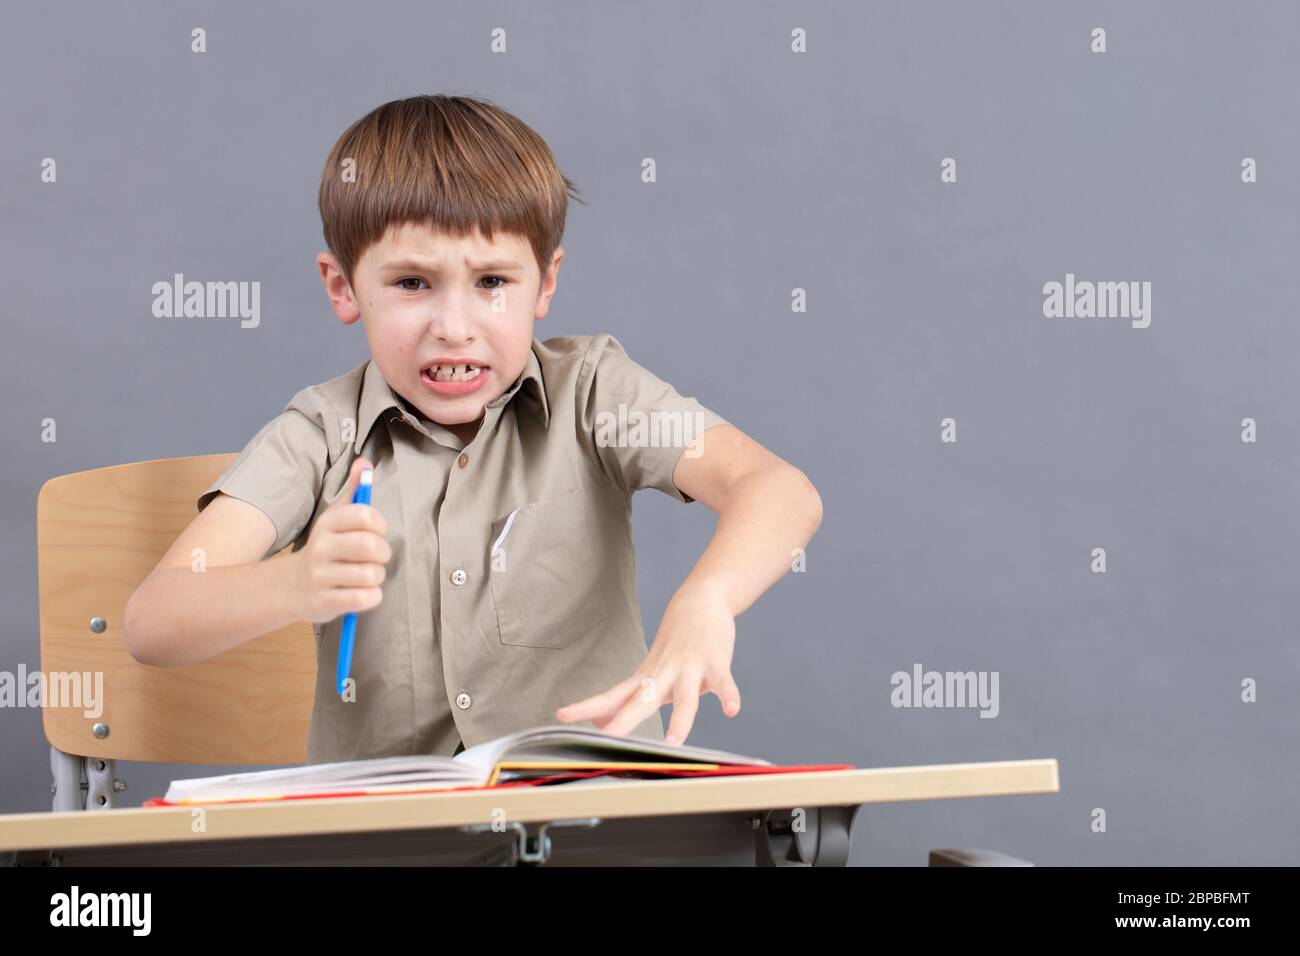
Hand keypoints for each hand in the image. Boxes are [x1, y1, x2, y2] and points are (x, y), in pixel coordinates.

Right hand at [285, 457, 391, 623]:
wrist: (290, 587)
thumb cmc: (325, 549)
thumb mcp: (335, 518)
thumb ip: (354, 490)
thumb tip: (365, 463)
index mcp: (328, 523)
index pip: (364, 514)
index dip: (380, 525)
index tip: (377, 532)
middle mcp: (322, 547)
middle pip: (370, 545)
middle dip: (384, 553)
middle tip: (378, 557)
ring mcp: (321, 575)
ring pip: (371, 574)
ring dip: (377, 577)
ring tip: (367, 576)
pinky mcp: (325, 601)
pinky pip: (364, 598)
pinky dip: (372, 597)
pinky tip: (363, 592)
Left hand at [554, 584, 740, 746]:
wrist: (701, 600)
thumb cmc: (674, 643)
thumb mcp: (648, 671)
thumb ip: (627, 698)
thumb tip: (599, 719)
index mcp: (646, 679)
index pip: (611, 696)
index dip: (587, 708)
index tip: (560, 717)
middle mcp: (663, 674)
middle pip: (640, 701)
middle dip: (624, 722)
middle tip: (607, 740)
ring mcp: (690, 667)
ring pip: (684, 697)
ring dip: (680, 719)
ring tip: (674, 741)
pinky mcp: (715, 661)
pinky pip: (723, 682)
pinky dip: (729, 696)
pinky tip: (732, 710)